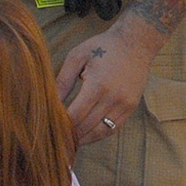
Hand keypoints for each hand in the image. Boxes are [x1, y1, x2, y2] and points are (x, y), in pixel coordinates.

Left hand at [57, 23, 155, 147]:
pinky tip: (87, 135)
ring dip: (84, 139)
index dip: (62, 125)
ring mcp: (125, 104)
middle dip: (70, 134)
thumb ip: (63, 80)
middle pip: (87, 126)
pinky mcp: (131, 107)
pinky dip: (99, 135)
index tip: (49, 128)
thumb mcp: (77, 57)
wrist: (136, 43)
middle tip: (56, 139)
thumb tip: (49, 103)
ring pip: (101, 132)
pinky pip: (113, 128)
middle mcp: (113, 98)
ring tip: (70, 143)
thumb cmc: (103, 47)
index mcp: (97, 85)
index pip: (75, 115)